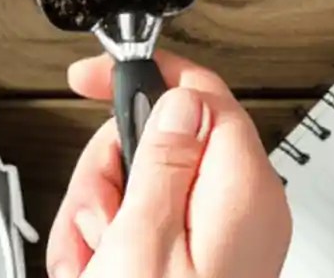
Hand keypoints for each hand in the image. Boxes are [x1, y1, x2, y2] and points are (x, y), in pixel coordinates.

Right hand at [47, 50, 290, 277]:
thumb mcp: (145, 239)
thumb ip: (162, 160)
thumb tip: (177, 101)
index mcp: (242, 191)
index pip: (201, 94)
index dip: (144, 75)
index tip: (92, 77)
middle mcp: (243, 209)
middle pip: (161, 139)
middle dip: (108, 171)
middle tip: (95, 217)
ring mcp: (222, 235)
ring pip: (144, 182)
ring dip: (101, 215)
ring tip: (91, 261)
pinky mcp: (200, 257)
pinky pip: (146, 222)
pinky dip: (110, 243)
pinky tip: (96, 270)